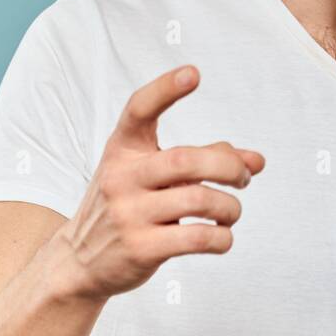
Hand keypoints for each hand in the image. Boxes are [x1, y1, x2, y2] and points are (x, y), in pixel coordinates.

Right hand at [54, 65, 264, 300]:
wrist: (79, 261)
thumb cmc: (126, 206)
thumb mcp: (152, 174)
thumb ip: (203, 160)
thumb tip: (256, 161)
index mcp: (123, 149)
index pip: (139, 110)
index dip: (165, 90)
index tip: (193, 73)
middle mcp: (121, 177)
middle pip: (185, 160)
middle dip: (228, 167)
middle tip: (243, 178)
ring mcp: (128, 214)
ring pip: (198, 200)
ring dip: (229, 207)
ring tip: (231, 212)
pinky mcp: (140, 249)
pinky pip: (197, 239)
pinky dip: (221, 238)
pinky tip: (221, 236)